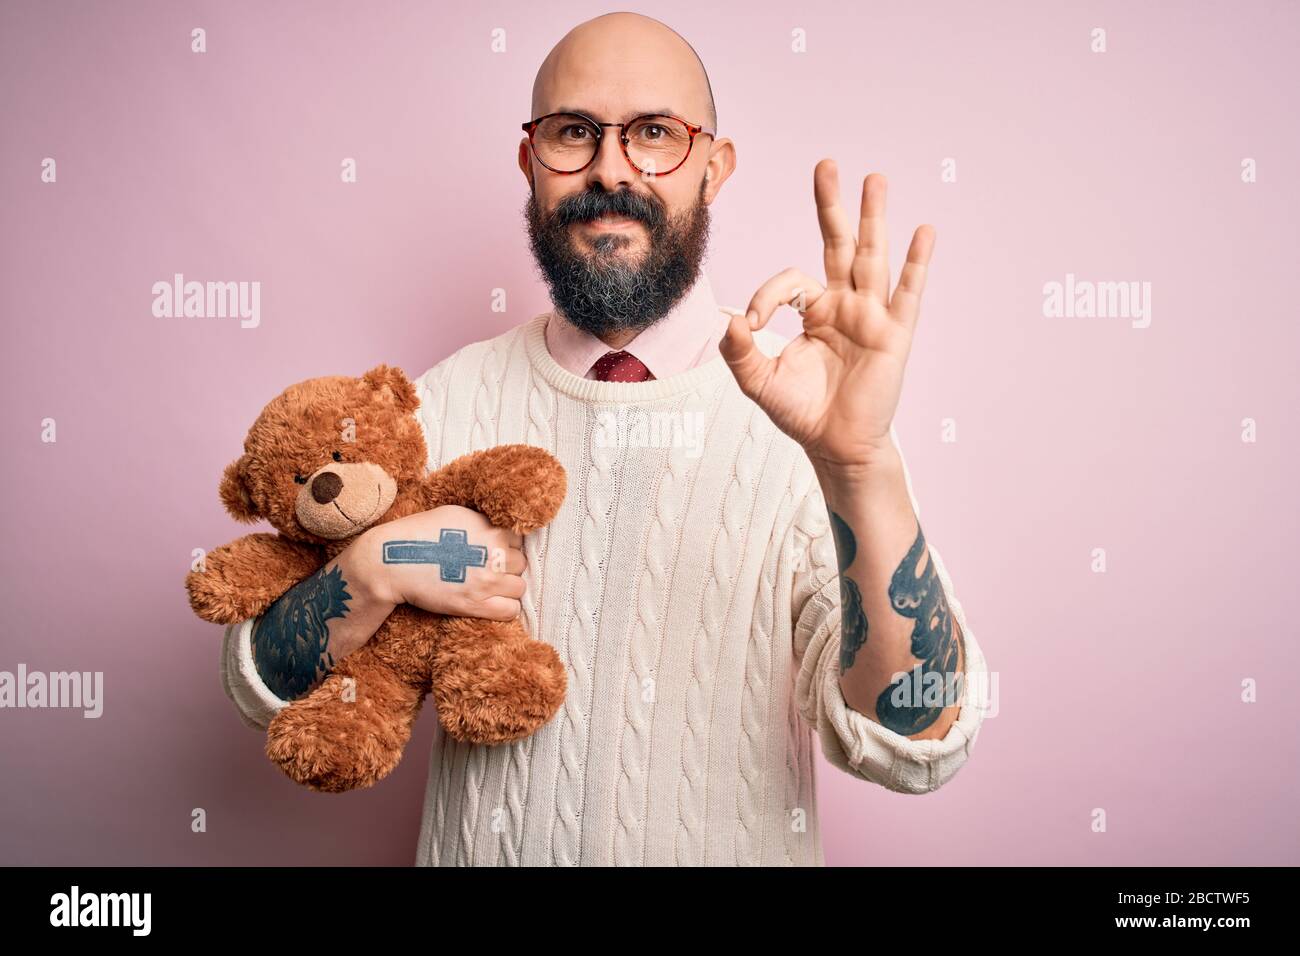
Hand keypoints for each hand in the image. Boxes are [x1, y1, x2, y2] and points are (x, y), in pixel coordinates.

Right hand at [353, 504, 526, 620]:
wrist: (393, 562)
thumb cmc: (418, 533)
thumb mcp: (454, 514)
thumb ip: (481, 521)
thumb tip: (497, 527)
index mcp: (488, 528)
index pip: (518, 540)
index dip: (506, 547)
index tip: (494, 553)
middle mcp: (492, 554)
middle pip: (520, 564)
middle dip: (508, 568)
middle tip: (490, 571)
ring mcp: (486, 581)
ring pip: (519, 588)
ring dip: (508, 589)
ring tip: (491, 588)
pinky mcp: (475, 604)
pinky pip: (511, 610)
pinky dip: (506, 608)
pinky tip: (493, 604)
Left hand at [719, 161, 934, 472]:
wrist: (836, 446)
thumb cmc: (802, 412)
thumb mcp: (759, 382)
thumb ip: (739, 353)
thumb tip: (728, 321)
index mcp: (815, 311)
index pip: (790, 282)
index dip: (767, 296)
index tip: (752, 325)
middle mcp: (845, 305)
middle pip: (838, 244)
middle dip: (832, 206)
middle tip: (827, 165)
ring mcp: (872, 316)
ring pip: (872, 258)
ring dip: (874, 218)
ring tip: (875, 179)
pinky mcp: (894, 335)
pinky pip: (907, 294)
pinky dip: (917, 264)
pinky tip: (923, 232)